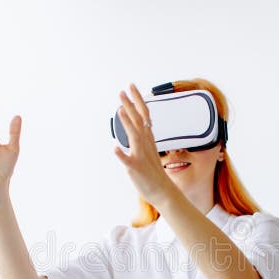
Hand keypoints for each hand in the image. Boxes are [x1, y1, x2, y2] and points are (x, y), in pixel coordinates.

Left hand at [112, 84, 176, 207]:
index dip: (138, 100)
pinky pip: (128, 160)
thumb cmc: (153, 172)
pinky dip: (122, 155)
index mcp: (147, 139)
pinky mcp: (135, 167)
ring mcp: (140, 155)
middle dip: (130, 105)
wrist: (163, 191)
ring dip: (127, 123)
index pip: (143, 114)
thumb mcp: (148, 149)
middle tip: (122, 92)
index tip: (131, 86)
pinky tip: (115, 149)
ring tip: (120, 110)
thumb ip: (140, 136)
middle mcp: (144, 144)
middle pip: (138, 121)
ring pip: (134, 136)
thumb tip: (133, 122)